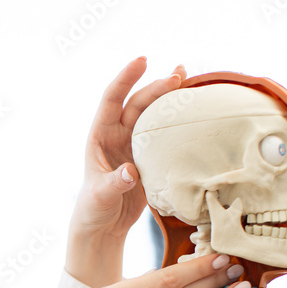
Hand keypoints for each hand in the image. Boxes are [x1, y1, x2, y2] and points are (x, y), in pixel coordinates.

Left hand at [65, 57, 187, 287]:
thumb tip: (129, 173)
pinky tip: (193, 110)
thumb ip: (113, 184)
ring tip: (188, 78)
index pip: (110, 101)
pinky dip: (176, 121)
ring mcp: (132, 145)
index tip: (142, 60)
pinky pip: (163, 133)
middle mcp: (115, 136)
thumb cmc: (93, 210)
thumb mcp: (99, 197)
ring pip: (151, 114)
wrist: (103, 226)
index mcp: (98, 138)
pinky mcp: (147, 157)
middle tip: (179, 75)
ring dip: (168, 97)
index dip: (125, 79)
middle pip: (137, 103)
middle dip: (156, 86)